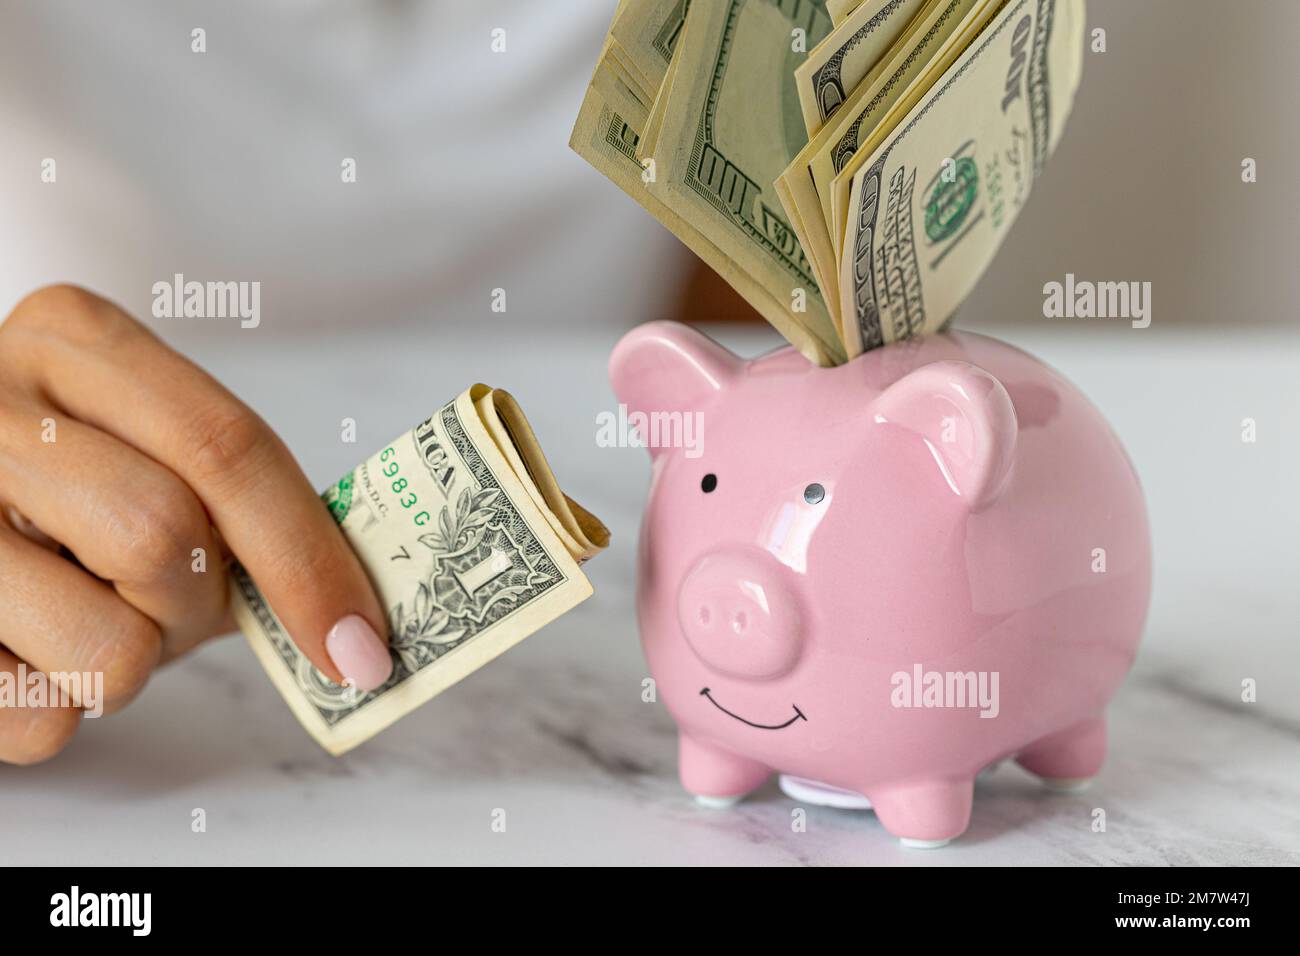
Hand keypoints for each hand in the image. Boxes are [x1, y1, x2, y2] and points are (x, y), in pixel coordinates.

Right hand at [0, 285, 391, 763]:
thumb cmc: (69, 489)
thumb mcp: (146, 450)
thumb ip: (237, 496)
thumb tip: (357, 617)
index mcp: (70, 338)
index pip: (225, 445)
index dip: (308, 554)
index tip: (363, 644)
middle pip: (163, 537)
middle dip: (198, 605)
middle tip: (174, 608)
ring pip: (108, 649)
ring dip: (130, 665)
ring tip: (80, 616)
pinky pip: (39, 721)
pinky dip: (57, 708)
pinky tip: (19, 648)